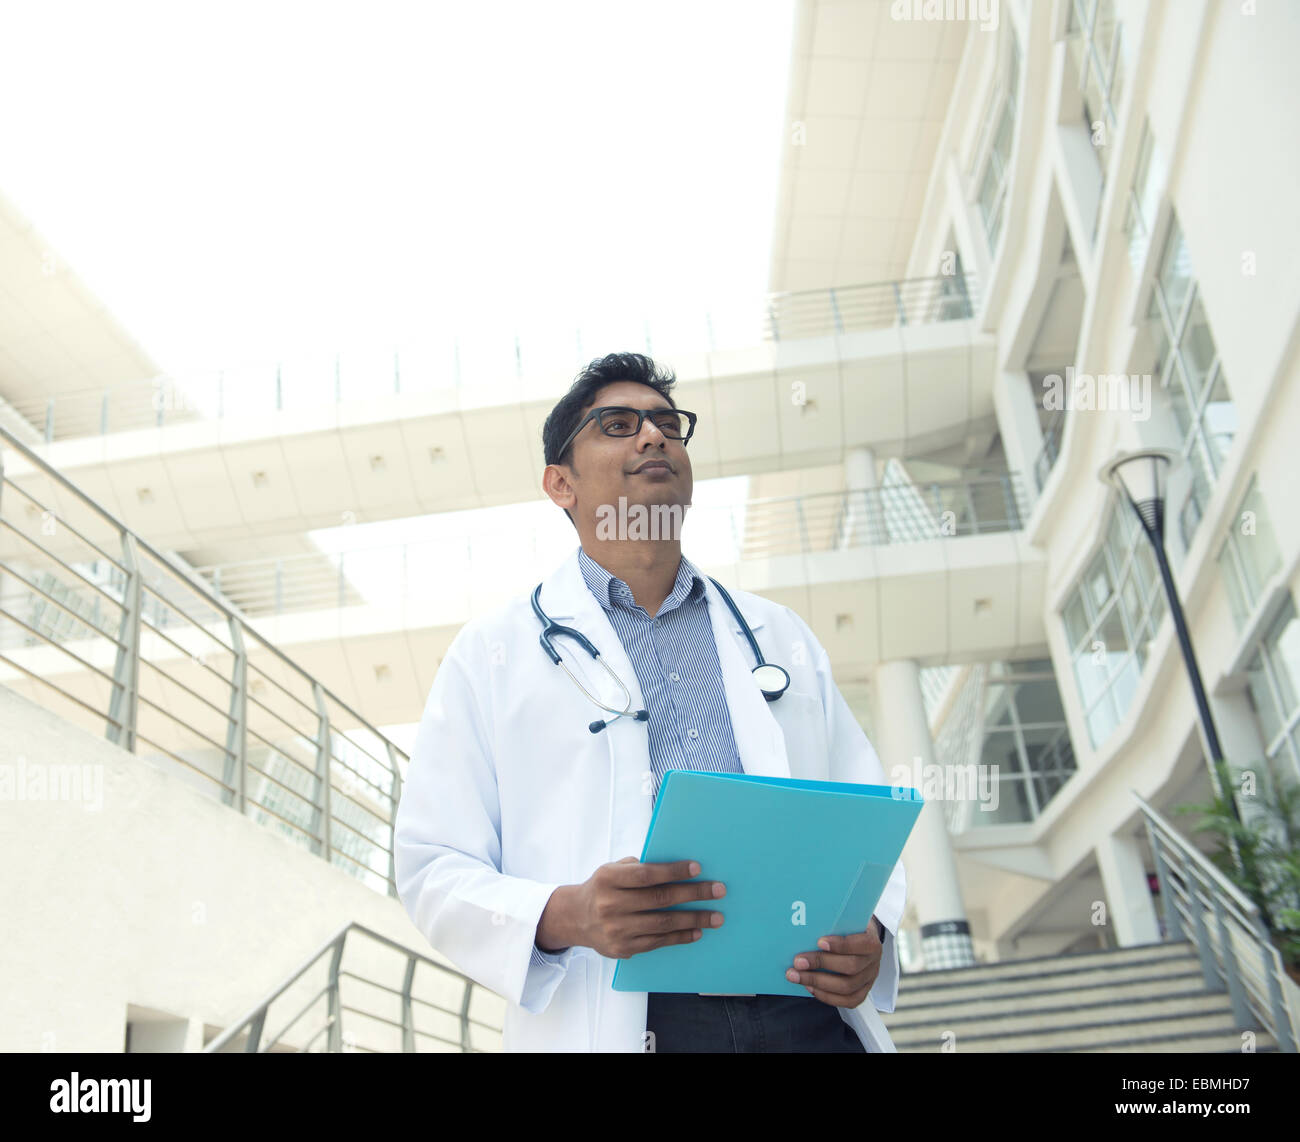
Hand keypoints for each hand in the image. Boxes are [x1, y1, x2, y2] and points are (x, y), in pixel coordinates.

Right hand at [572, 856, 726, 959]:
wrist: (576, 918)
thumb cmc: (603, 888)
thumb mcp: (612, 869)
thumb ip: (638, 868)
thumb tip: (676, 868)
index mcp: (608, 878)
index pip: (646, 874)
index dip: (674, 871)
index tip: (698, 868)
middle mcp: (610, 904)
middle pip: (659, 899)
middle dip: (693, 894)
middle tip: (718, 891)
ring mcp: (616, 929)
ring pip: (662, 923)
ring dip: (694, 919)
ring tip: (716, 916)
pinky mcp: (623, 949)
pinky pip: (658, 942)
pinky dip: (680, 937)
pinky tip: (697, 931)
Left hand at [785, 919, 882, 1007]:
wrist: (861, 940)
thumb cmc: (848, 929)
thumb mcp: (845, 921)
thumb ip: (832, 924)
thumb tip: (806, 928)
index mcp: (871, 941)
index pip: (861, 944)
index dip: (841, 945)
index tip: (819, 942)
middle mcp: (873, 962)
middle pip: (850, 967)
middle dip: (821, 964)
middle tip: (798, 961)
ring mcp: (869, 980)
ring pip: (846, 987)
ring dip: (817, 982)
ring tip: (796, 976)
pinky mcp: (862, 993)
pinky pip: (847, 1001)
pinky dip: (826, 996)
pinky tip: (809, 987)